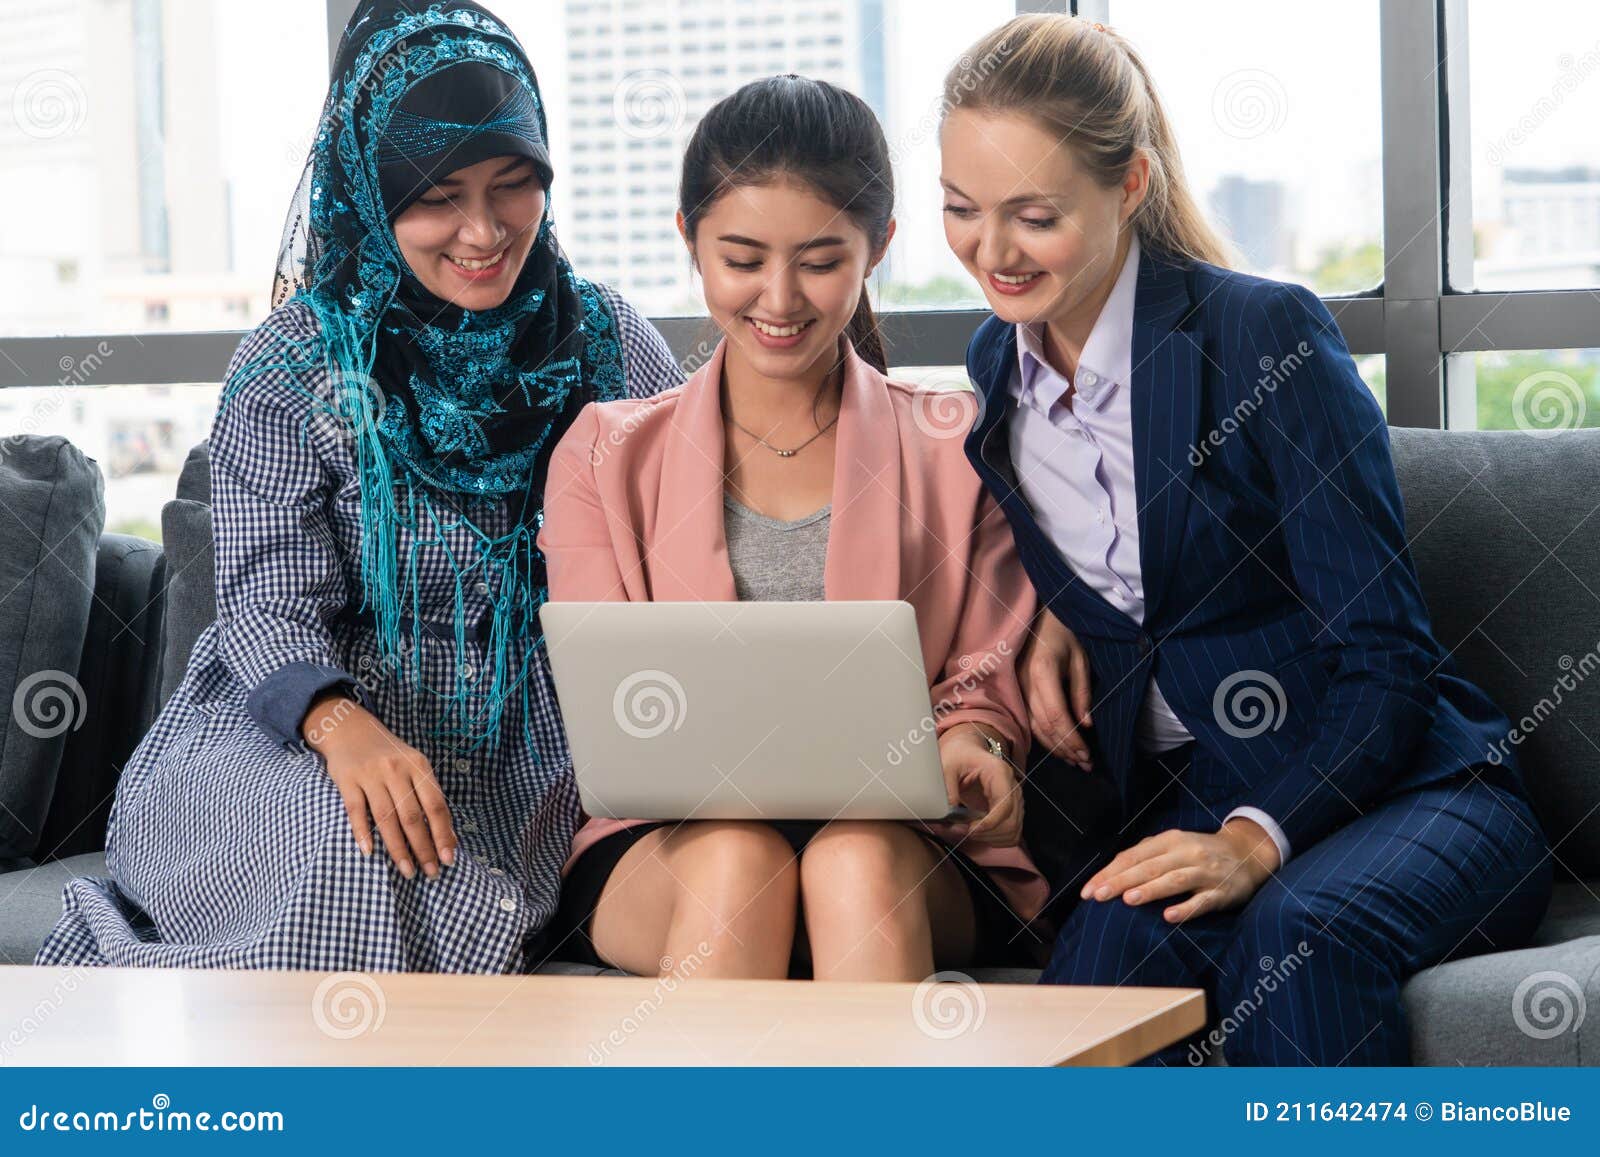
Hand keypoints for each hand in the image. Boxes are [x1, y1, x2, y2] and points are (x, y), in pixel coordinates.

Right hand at [302, 689, 457, 879]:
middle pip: (413, 816)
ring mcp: (371, 775)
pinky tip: (370, 854)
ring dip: (398, 849)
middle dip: (423, 848)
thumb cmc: (388, 755)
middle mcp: (396, 770)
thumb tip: (448, 835)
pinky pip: (356, 811)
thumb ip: (428, 795)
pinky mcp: (347, 780)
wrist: (350, 729)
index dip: (444, 833)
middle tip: (430, 873)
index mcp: (419, 766)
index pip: (436, 805)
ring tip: (407, 871)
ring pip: (387, 818)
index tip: (449, 858)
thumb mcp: (413, 765)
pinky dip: (363, 833)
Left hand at [936, 723, 1023, 846]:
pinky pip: (1011, 833)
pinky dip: (995, 839)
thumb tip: (949, 813)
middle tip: (962, 830)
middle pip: (1011, 823)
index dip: (989, 824)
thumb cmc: (960, 756)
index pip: (1004, 806)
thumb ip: (947, 789)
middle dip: (986, 833)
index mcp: (999, 772)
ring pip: (1012, 831)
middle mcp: (1012, 786)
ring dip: (989, 838)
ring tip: (968, 830)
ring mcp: (1015, 799)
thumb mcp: (947, 766)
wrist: (967, 752)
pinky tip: (979, 832)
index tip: (970, 830)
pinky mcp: (1012, 810)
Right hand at [1020, 608, 1092, 769]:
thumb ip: (1082, 692)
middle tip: (1084, 764)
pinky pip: (1029, 720)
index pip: (1056, 716)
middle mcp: (1025, 684)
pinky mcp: (1016, 692)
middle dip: (1065, 748)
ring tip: (1074, 760)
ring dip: (1055, 747)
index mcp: (1042, 673)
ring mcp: (1018, 689)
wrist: (1040, 618)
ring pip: (1034, 727)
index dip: (1071, 738)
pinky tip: (1058, 747)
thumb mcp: (1080, 660)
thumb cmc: (1064, 634)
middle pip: (1044, 726)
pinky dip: (1044, 737)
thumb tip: (1086, 725)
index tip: (1087, 754)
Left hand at [1078, 817, 1282, 922]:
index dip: (1109, 873)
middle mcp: (1186, 853)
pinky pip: (1202, 901)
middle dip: (1121, 881)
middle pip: (1149, 867)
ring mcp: (1205, 873)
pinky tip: (1169, 917)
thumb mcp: (1174, 846)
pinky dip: (1185, 908)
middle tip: (1097, 896)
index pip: (1133, 856)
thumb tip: (1112, 871)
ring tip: (1127, 899)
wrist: (1248, 853)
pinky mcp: (1222, 892)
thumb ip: (1147, 855)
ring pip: (1174, 880)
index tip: (1088, 890)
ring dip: (1150, 890)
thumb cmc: (1201, 853)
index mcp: (1170, 841)